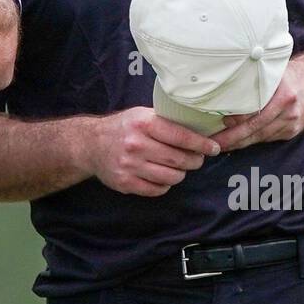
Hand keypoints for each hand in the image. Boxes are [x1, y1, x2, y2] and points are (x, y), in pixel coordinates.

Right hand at [86, 107, 221, 196]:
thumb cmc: (123, 127)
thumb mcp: (142, 115)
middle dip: (194, 161)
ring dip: (180, 174)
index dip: (201, 144)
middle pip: (179, 160)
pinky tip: (162, 176)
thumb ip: (166, 121)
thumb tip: (200, 129)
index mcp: (143, 124)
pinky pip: (157, 189)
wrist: (91, 144)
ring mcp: (130, 165)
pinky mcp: (125, 182)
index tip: (213, 148)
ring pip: (171, 177)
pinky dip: (164, 185)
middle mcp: (136, 144)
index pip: (181, 136)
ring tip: (178, 167)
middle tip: (197, 159)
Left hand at [209, 56, 303, 152]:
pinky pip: (268, 139)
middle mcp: (289, 111)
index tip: (222, 124)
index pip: (257, 113)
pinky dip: (252, 141)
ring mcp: (292, 124)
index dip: (238, 121)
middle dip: (234, 139)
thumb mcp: (272, 72)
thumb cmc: (286, 76)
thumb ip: (254, 81)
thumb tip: (226, 92)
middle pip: (257, 129)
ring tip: (221, 145)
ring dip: (240, 143)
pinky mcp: (292, 132)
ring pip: (261, 137)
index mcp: (284, 95)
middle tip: (215, 144)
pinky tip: (238, 142)